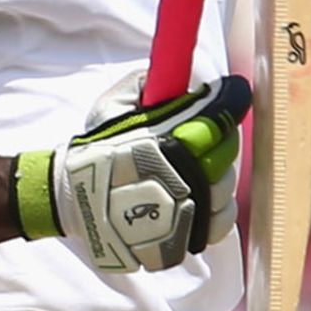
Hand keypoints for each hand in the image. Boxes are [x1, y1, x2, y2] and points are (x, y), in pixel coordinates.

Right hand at [10, 75, 250, 272]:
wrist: (78, 204)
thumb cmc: (96, 153)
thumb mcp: (111, 105)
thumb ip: (144, 82)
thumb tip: (178, 75)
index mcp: (168, 138)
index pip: (217, 115)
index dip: (229, 101)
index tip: (232, 93)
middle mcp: (183, 174)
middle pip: (226, 149)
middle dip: (220, 136)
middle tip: (204, 133)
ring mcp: (188, 208)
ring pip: (226, 183)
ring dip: (216, 173)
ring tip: (194, 169)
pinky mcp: (189, 235)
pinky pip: (223, 218)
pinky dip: (217, 206)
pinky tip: (200, 196)